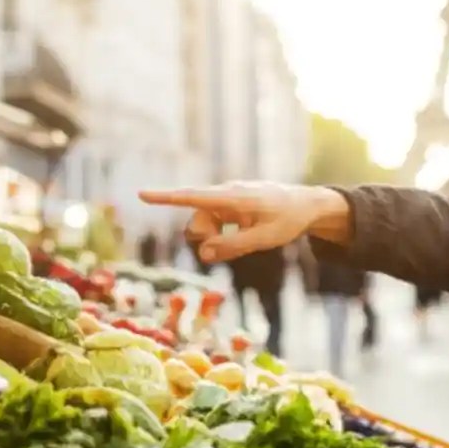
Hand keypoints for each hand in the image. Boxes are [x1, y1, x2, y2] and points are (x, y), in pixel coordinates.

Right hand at [139, 182, 347, 263]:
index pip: (193, 197)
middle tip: (229, 249)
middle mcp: (226, 193)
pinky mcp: (232, 203)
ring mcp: (229, 197)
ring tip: (245, 238)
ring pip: (206, 223)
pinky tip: (244, 233)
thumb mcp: (264, 239)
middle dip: (205, 239)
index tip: (142, 194)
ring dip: (216, 237)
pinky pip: (216, 221)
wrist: (307, 204)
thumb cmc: (288, 220)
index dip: (166, 198)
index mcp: (233, 197)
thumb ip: (233, 247)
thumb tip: (203, 254)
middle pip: (198, 220)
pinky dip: (224, 232)